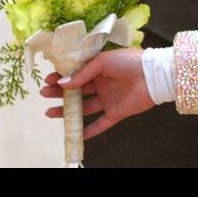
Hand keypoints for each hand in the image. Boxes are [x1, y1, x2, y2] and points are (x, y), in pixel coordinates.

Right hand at [40, 48, 154, 140]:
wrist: (153, 75)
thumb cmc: (130, 62)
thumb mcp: (103, 62)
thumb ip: (83, 74)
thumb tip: (62, 83)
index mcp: (100, 69)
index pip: (77, 74)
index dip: (62, 77)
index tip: (48, 80)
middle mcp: (103, 84)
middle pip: (77, 91)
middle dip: (60, 93)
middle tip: (44, 94)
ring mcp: (109, 99)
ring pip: (84, 108)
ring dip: (67, 111)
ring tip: (49, 113)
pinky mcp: (116, 113)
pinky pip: (100, 124)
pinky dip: (89, 131)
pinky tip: (75, 134)